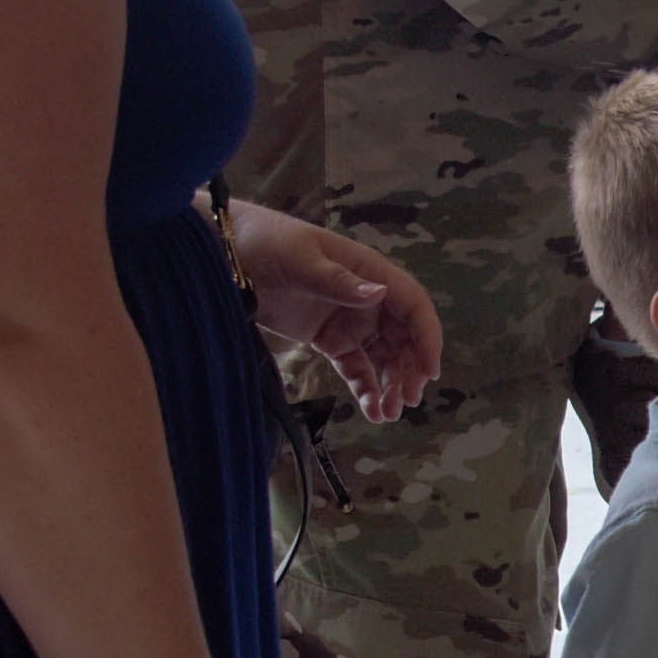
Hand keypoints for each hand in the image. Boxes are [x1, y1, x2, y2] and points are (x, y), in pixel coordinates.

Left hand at [228, 201, 443, 420]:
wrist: (228, 253)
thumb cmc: (269, 243)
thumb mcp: (303, 259)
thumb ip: (339, 281)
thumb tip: (379, 295)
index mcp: (370, 272)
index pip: (413, 305)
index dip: (427, 337)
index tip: (429, 370)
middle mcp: (368, 299)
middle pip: (404, 338)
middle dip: (410, 370)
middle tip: (407, 400)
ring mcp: (350, 321)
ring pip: (384, 358)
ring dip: (391, 385)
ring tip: (389, 414)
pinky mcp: (330, 340)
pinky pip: (356, 368)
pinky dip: (366, 390)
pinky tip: (371, 411)